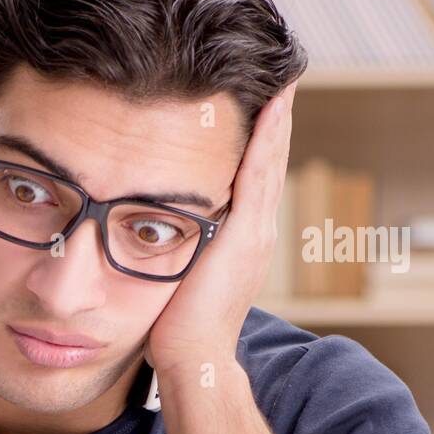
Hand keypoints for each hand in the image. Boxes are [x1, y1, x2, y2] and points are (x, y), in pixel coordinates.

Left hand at [144, 79, 297, 378]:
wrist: (190, 358)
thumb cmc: (174, 328)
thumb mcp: (176, 273)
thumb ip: (175, 247)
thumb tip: (149, 230)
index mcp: (241, 238)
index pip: (251, 176)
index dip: (258, 139)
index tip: (261, 101)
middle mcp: (256, 230)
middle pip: (268, 160)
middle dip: (275, 118)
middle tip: (283, 74)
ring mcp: (256, 231)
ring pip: (270, 159)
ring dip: (278, 117)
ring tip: (285, 76)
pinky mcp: (246, 234)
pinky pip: (260, 174)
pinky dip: (269, 138)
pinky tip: (274, 104)